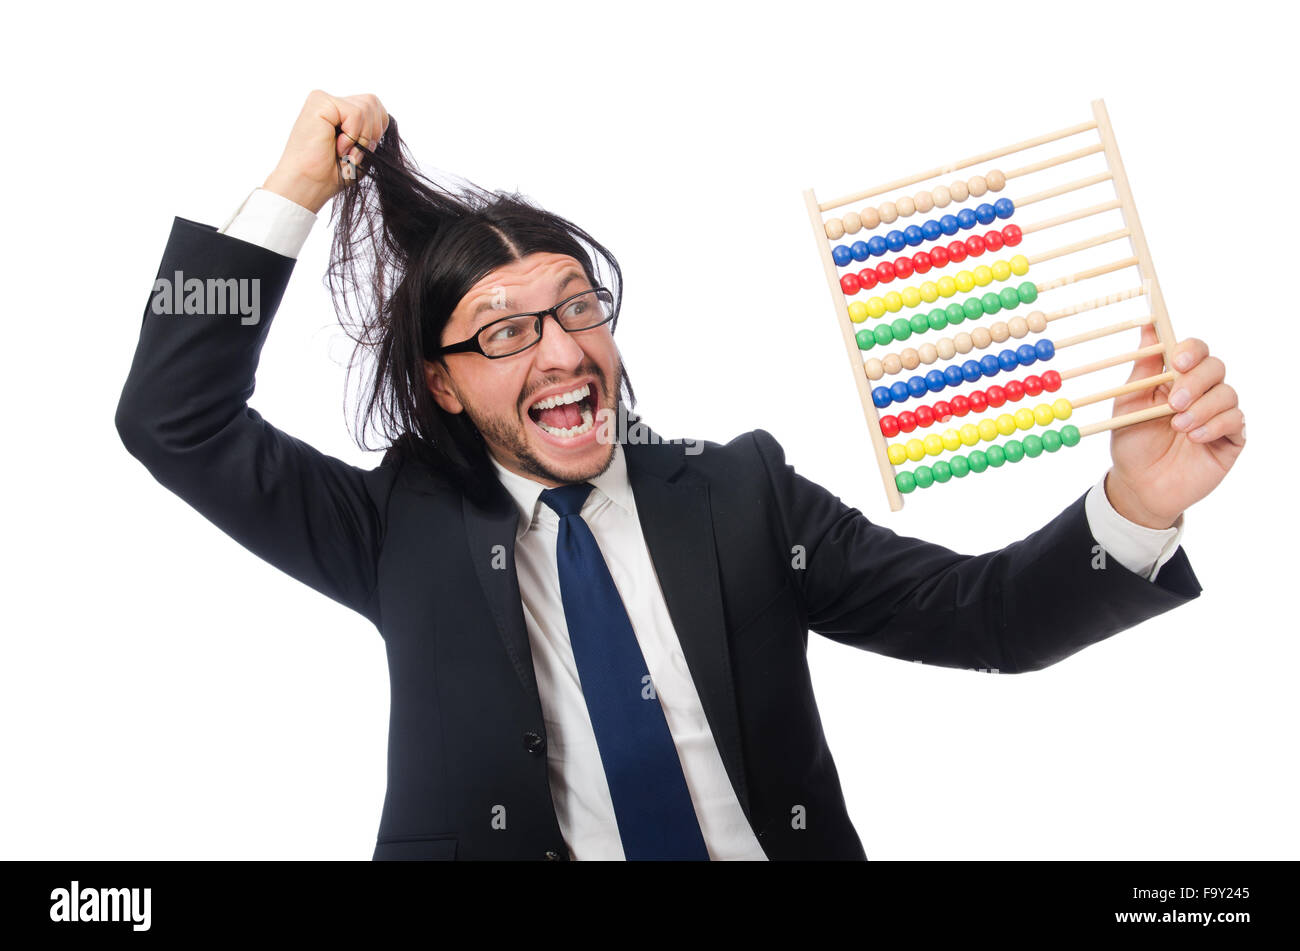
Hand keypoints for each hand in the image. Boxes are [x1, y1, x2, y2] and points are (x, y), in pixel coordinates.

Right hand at [261, 90, 389, 213]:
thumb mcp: (361, 150)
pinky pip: (356, 113)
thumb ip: (371, 129)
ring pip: (367, 106)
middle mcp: (332, 103)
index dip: (377, 130)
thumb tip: (385, 114)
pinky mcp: (319, 101)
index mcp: (342, 113)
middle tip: (353, 153)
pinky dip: (352, 135)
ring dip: (361, 137)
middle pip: (373, 102)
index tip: (361, 151)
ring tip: (344, 151)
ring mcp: (324, 100)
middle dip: (372, 133)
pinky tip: (337, 146)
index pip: (376, 108)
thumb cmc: (332, 173)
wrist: (308, 185)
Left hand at [1104, 322, 1243, 528]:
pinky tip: (1195, 438)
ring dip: (1202, 408)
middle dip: (1195, 382)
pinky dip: (1214, 426)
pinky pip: (1235, 420)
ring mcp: (1218, 415)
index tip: (1177, 360)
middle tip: (1174, 402)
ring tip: (1179, 427)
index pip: (1195, 350)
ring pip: (1227, 393)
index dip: (1191, 349)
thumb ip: (1142, 369)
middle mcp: (1201, 393)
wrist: (1138, 486)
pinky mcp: (1231, 438)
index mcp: (1176, 379)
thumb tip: (1146, 326)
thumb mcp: (1129, 404)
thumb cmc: (1132, 443)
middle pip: (1215, 367)